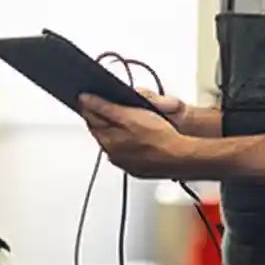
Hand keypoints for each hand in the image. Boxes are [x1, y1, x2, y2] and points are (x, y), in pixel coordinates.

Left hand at [78, 93, 193, 178]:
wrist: (180, 157)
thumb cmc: (158, 136)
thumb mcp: (129, 114)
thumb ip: (104, 107)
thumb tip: (84, 100)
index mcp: (106, 139)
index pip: (90, 118)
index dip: (91, 105)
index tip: (92, 96)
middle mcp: (111, 153)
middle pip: (100, 131)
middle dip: (102, 117)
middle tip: (110, 104)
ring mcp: (123, 162)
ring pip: (113, 142)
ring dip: (115, 130)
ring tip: (128, 119)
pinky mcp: (136, 168)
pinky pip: (126, 152)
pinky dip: (127, 143)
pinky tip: (138, 137)